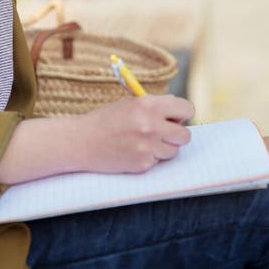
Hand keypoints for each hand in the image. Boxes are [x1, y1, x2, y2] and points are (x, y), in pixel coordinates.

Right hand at [75, 94, 194, 173]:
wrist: (82, 141)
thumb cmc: (107, 120)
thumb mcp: (131, 103)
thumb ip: (157, 106)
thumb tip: (180, 114)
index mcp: (149, 105)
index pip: (187, 109)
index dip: (182, 114)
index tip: (175, 117)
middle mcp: (151, 125)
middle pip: (185, 135)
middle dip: (176, 134)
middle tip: (162, 132)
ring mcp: (148, 147)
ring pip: (173, 151)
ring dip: (163, 147)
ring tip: (143, 141)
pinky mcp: (143, 164)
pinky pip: (158, 162)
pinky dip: (149, 157)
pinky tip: (133, 151)